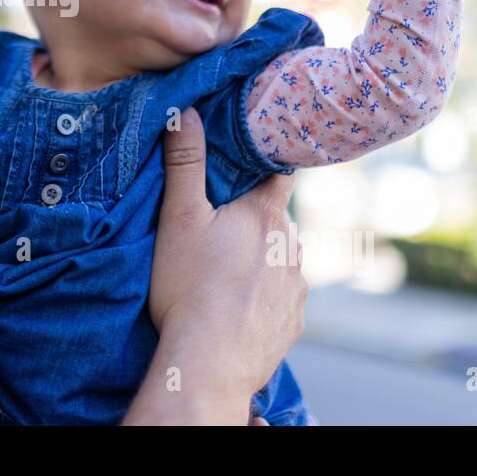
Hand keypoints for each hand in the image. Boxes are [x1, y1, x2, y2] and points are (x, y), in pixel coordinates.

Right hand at [127, 107, 307, 423]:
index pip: (277, 173)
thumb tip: (188, 112)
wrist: (210, 363)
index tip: (245, 164)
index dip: (261, 165)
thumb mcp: (179, 218)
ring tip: (222, 270)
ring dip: (259, 257)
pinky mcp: (292, 321)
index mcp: (266, 214)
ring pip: (280, 257)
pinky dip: (262, 295)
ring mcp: (297, 286)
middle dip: (252, 217)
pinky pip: (281, 296)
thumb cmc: (190, 287)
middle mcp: (292, 246)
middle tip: (218, 225)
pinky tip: (235, 303)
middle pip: (276, 217)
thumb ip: (185, 163)